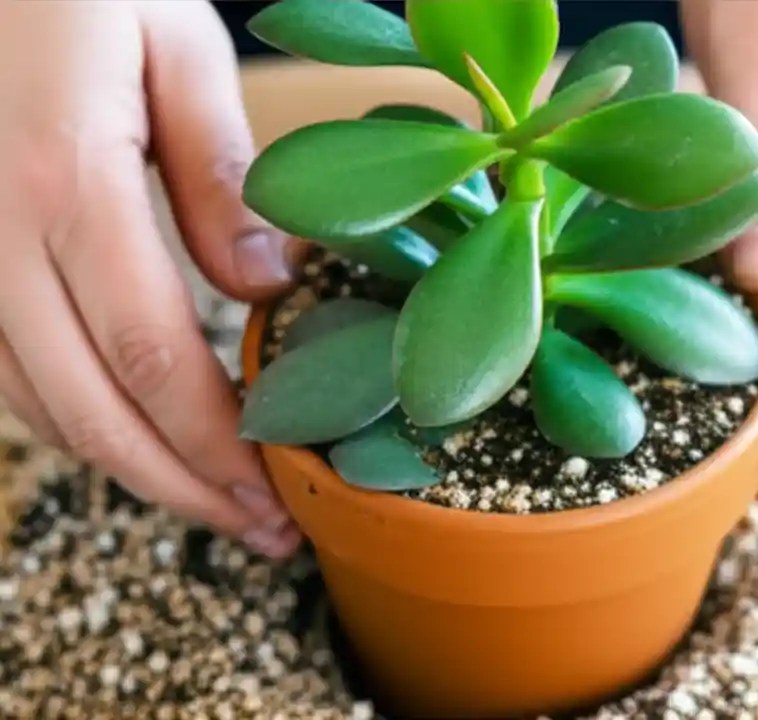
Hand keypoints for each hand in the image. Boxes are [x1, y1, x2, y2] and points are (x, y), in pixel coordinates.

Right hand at [0, 2, 300, 556]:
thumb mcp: (171, 40)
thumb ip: (219, 172)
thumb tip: (267, 289)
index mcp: (61, 183)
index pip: (152, 359)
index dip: (217, 447)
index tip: (279, 499)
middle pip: (88, 410)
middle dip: (182, 489)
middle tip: (265, 533)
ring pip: (34, 405)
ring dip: (128, 468)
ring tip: (214, 500)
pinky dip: (72, 418)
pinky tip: (136, 433)